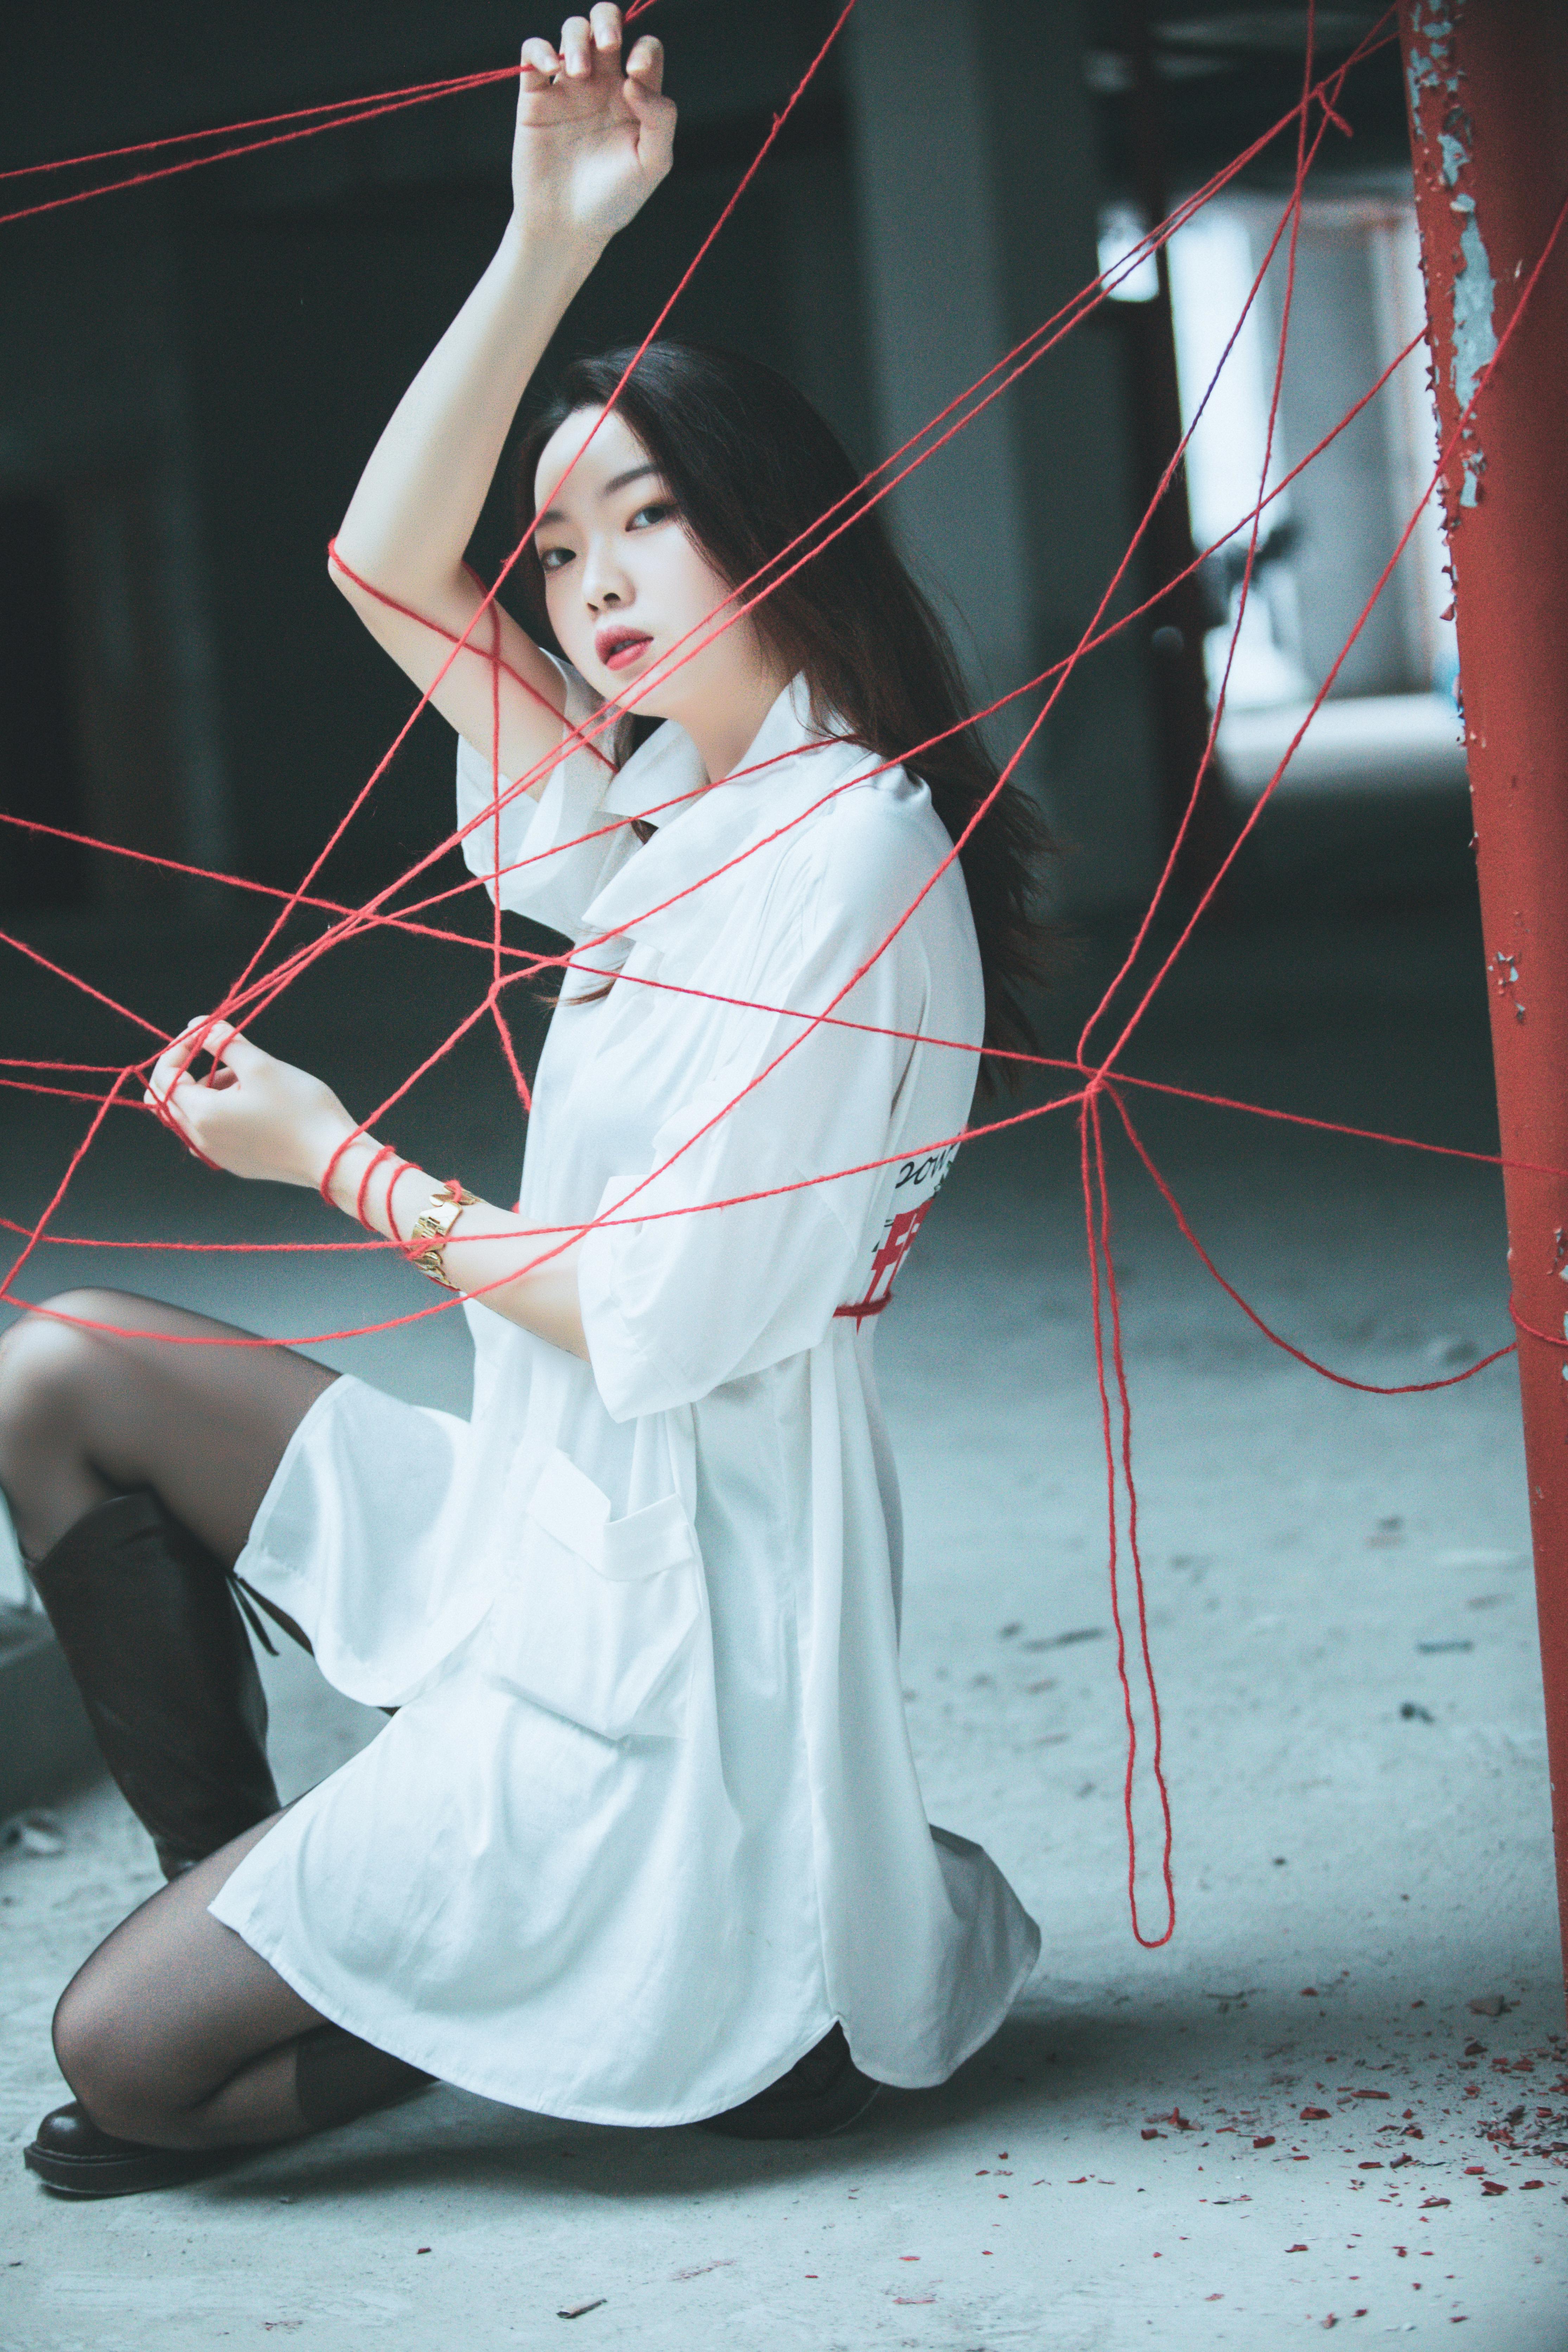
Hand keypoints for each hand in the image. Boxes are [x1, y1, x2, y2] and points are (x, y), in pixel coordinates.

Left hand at [145, 1017, 357, 1191]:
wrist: (332, 1158)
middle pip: (168, 1099)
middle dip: (186, 1070)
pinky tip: (251, 1101)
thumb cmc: (300, 1110)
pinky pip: (209, 1132)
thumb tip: (199, 1025)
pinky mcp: (235, 1162)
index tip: (202, 1034)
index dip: (177, 1050)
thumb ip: (224, 1042)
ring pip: (190, 1115)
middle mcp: (200, 1140)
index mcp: (201, 1114)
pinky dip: (218, 1110)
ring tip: (244, 1076)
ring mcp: (217, 1155)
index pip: (164, 1077)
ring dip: (205, 1089)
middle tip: (215, 1052)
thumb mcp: (261, 1065)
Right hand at [512, 6, 673, 246]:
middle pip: (607, 25)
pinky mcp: (535, 96)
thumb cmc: (614, 200)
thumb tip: (633, 78)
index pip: (646, 50)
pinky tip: (550, 68)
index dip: (644, 50)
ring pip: (572, 32)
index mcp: (635, 97)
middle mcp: (603, 85)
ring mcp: (568, 87)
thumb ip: (660, 118)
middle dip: (607, 21)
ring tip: (576, 71)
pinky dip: (539, 49)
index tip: (634, 75)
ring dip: (575, 37)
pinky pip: (533, 52)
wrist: (567, 226)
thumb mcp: (653, 164)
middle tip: (608, 45)